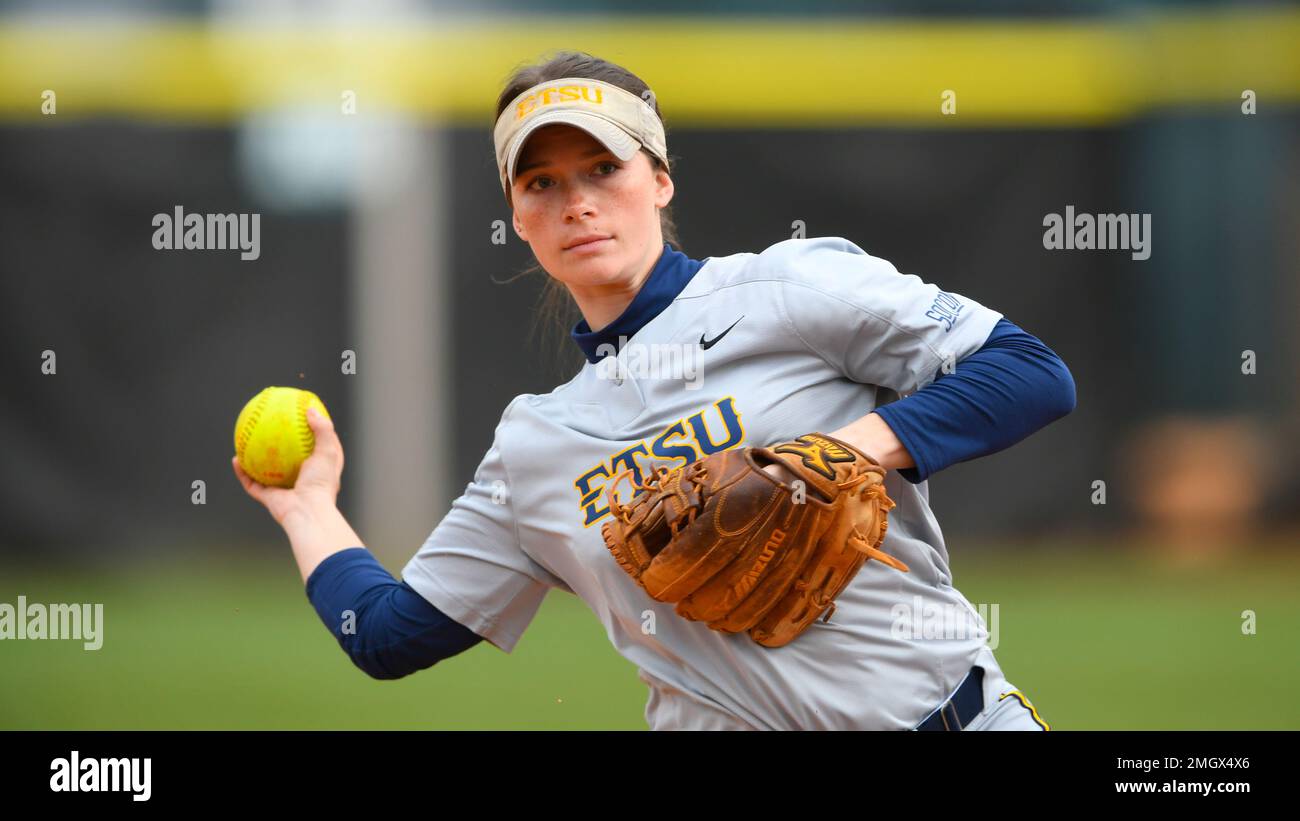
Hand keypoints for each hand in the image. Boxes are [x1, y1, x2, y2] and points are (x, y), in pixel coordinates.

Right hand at [233, 407, 344, 526]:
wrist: (307, 513)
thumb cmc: (321, 483)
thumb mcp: (328, 451)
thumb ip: (323, 429)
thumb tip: (310, 408)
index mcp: (320, 470)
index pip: (318, 447)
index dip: (313, 432)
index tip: (304, 417)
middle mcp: (303, 479)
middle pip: (289, 458)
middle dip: (279, 444)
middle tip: (270, 426)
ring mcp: (286, 489)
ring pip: (266, 472)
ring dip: (256, 459)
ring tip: (245, 442)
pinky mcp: (271, 498)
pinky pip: (252, 483)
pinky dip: (242, 473)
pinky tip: (234, 458)